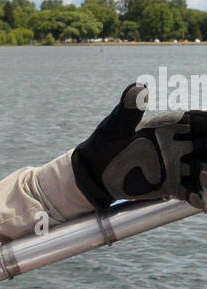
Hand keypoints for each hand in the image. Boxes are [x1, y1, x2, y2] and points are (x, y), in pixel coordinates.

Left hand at [71, 83, 206, 209]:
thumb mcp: (115, 126)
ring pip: (204, 169)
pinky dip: (201, 196)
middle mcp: (179, 145)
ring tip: (205, 176)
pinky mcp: (172, 186)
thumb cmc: (104, 143)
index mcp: (170, 126)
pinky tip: (202, 201)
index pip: (200, 121)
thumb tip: (138, 87)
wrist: (92, 174)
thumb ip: (128, 109)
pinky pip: (193, 191)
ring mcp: (177, 166)